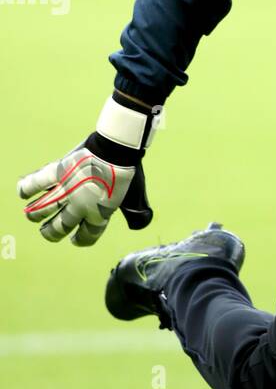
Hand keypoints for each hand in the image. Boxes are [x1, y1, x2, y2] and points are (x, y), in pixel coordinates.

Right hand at [17, 93, 157, 246]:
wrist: (117, 148)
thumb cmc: (128, 172)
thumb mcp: (135, 198)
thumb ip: (136, 215)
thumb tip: (140, 225)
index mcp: (99, 215)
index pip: (86, 236)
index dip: (80, 240)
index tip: (74, 239)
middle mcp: (80, 207)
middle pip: (59, 228)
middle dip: (51, 233)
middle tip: (48, 232)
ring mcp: (67, 190)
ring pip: (42, 211)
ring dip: (35, 215)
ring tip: (32, 217)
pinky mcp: (58, 173)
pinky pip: (36, 183)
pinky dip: (26, 188)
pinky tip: (23, 194)